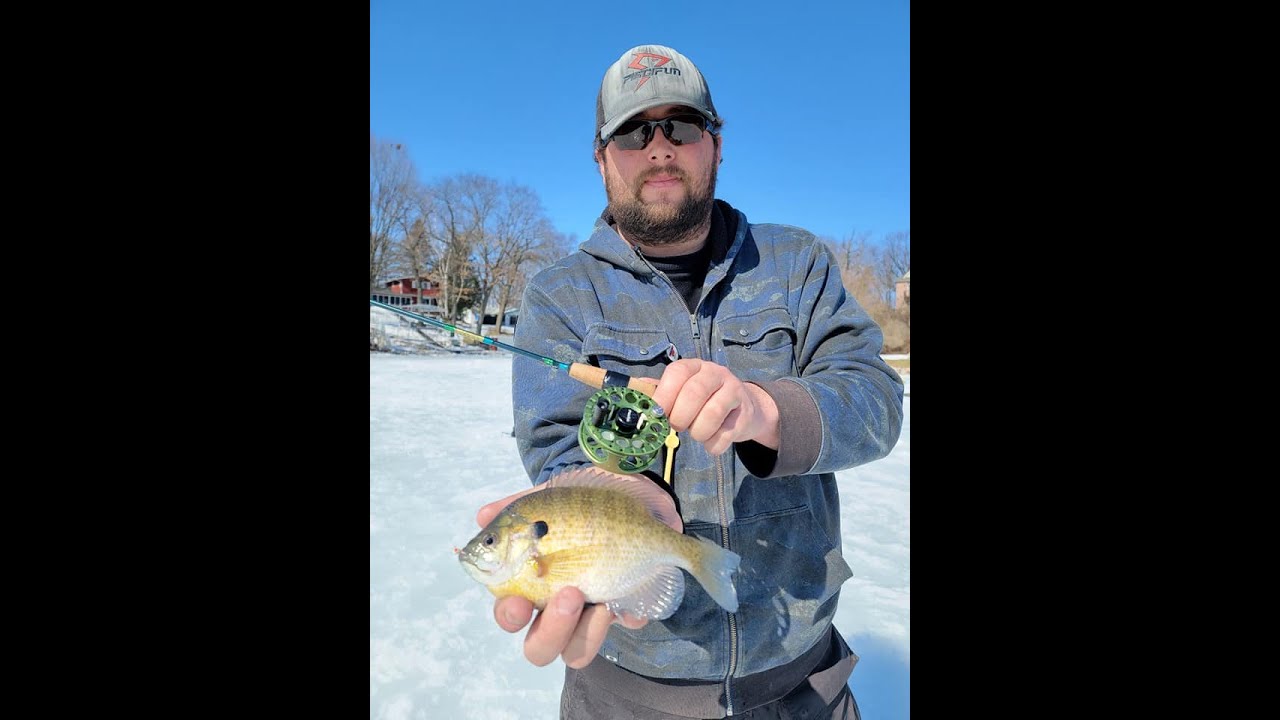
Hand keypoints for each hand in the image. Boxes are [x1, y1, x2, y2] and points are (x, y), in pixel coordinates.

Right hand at [476, 472, 679, 667]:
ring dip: (585, 633)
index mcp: (533, 586)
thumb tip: (483, 516)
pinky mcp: (628, 608)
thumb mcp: (551, 501)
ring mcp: (592, 612)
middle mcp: (558, 607)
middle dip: (550, 631)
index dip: (510, 616)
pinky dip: (627, 614)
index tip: (520, 602)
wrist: (630, 494)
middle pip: (539, 648)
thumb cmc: (582, 504)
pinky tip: (627, 598)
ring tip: (599, 602)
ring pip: (577, 653)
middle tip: (569, 595)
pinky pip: (627, 624)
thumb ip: (519, 510)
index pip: (510, 614)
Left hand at [649, 359, 779, 454]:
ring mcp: (734, 392)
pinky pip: (725, 435)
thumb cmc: (705, 401)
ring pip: (712, 414)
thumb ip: (660, 392)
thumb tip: (633, 391)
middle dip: (680, 416)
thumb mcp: (682, 391)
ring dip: (698, 432)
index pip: (678, 372)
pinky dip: (713, 445)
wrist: (744, 409)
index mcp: (695, 366)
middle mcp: (716, 373)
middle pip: (694, 392)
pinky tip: (711, 442)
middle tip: (677, 427)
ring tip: (696, 433)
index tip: (657, 414)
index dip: (664, 394)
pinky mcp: (746, 414)